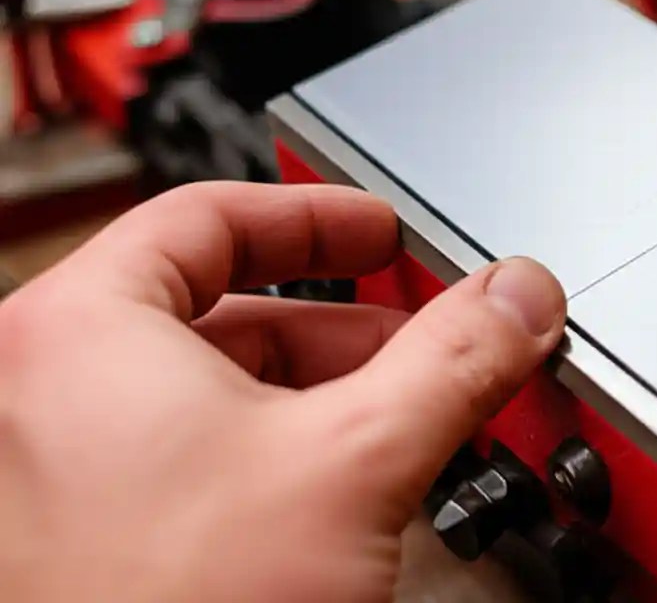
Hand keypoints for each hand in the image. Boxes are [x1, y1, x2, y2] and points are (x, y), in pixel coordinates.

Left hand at [0, 182, 565, 601]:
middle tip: (424, 341)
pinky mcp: (91, 531)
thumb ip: (454, 358)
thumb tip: (516, 298)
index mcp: (78, 333)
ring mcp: (61, 467)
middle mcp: (48, 391)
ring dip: (319, 395)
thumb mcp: (356, 460)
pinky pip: (192, 453)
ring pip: (211, 388)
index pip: (208, 216)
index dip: (318, 219)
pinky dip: (276, 451)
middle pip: (222, 308)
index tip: (380, 232)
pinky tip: (342, 488)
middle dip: (345, 328)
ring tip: (400, 423)